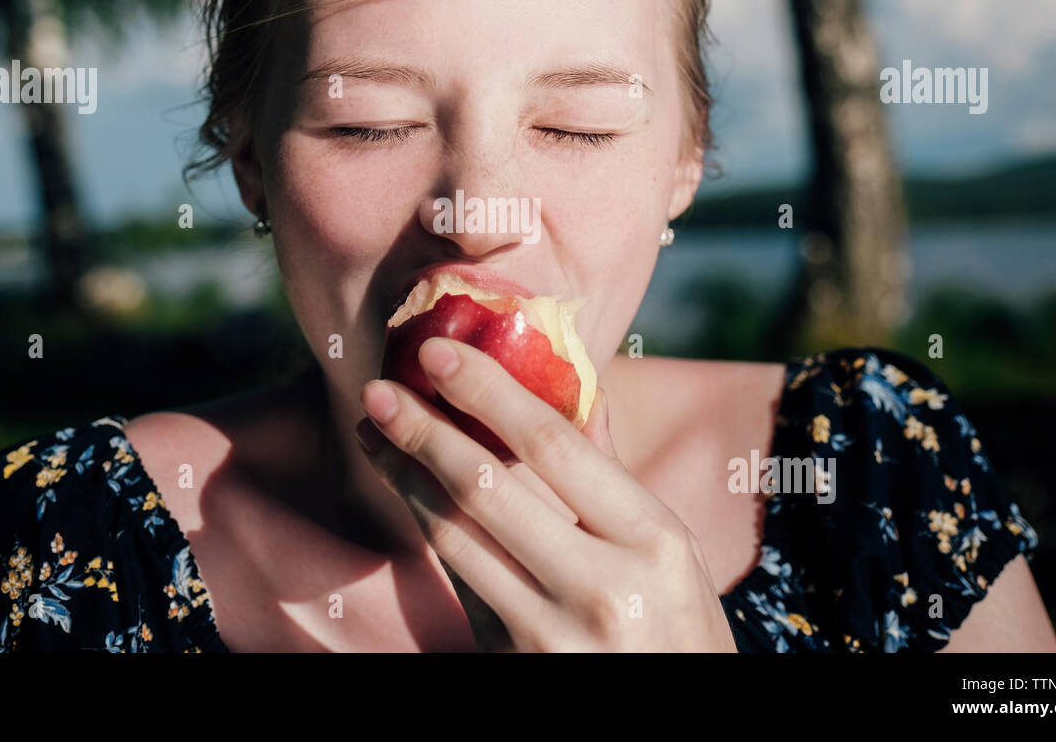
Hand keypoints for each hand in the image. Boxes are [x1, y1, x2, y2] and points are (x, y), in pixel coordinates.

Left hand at [355, 336, 737, 651]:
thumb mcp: (670, 548)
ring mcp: (551, 638)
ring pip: (455, 538)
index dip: (488, 391)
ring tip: (374, 432)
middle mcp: (603, 590)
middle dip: (422, 430)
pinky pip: (459, 582)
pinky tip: (406, 489)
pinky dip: (427, 526)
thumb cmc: (680, 626)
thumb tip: (568, 379)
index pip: (553, 446)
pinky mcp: (512, 667)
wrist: (681, 720)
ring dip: (404, 477)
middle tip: (378, 387)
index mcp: (653, 540)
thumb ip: (610, 467)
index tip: (438, 352)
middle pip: (485, 490)